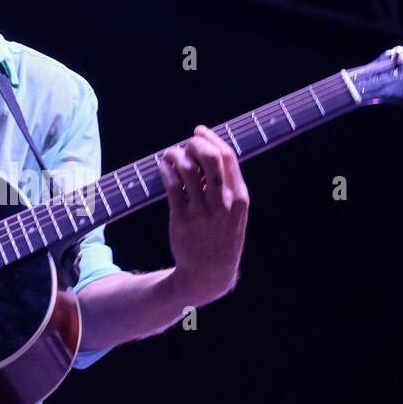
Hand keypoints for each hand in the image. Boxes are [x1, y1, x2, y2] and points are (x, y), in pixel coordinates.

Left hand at [158, 125, 249, 305]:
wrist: (209, 273)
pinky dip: (165, 170)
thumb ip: (227, 187)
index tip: (199, 130)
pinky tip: (163, 166)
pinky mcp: (182, 219)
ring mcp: (202, 211)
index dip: (211, 138)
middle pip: (209, 158)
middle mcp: (222, 203)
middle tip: (185, 143)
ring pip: (187, 169)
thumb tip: (208, 153)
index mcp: (239, 198)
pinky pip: (172, 185)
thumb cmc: (222, 237)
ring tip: (169, 154)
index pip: (228, 157)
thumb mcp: (234, 213)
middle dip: (194, 143)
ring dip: (175, 154)